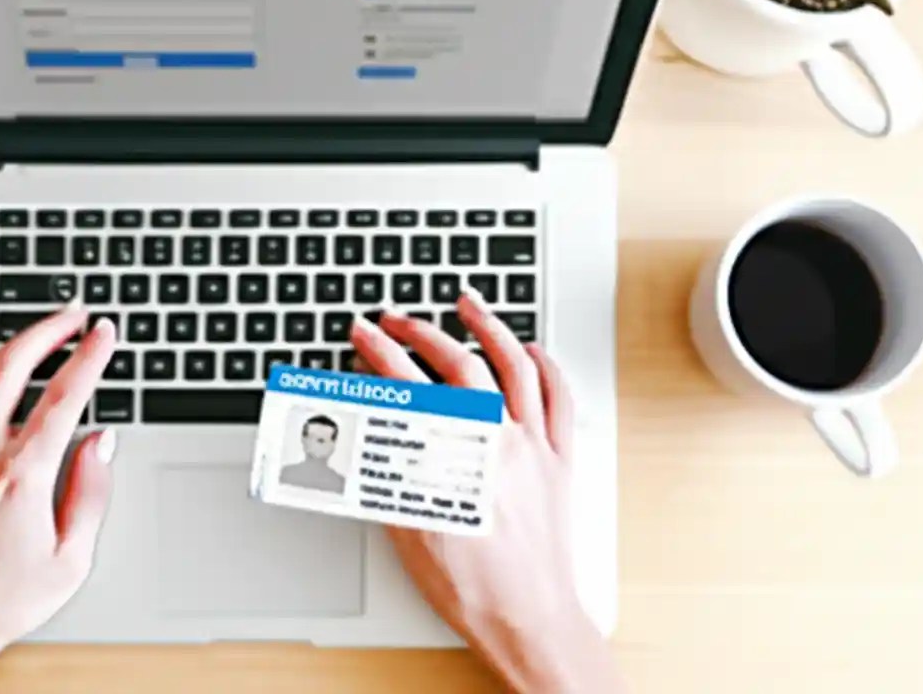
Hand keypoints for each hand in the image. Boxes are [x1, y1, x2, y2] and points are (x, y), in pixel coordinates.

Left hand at [0, 305, 118, 693]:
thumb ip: (91, 493)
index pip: (64, 393)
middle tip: (68, 317)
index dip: (90, 355)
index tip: (102, 334)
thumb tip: (100, 444)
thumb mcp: (70, 561)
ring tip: (26, 350)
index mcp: (21, 475)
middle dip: (45, 330)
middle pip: (10, 363)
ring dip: (2, 354)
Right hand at [351, 291, 624, 693]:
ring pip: (515, 367)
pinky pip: (560, 400)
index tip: (361, 335)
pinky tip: (530, 351)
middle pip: (458, 365)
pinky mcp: (560, 461)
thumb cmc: (467, 584)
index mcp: (455, 455)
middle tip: (394, 319)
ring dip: (490, 327)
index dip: (378, 352)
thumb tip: (363, 426)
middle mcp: (498, 440)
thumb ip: (384, 467)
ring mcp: (535, 447)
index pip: (408, 385)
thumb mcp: (404, 525)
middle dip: (420, 332)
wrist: (525, 618)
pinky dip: (546, 367)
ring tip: (467, 304)